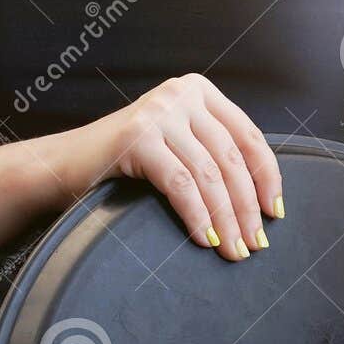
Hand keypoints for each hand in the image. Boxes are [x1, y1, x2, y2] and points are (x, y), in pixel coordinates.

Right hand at [46, 74, 281, 261]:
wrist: (69, 164)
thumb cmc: (131, 162)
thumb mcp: (180, 145)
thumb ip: (214, 153)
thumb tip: (262, 199)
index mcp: (200, 92)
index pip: (249, 137)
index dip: (267, 178)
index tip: (275, 214)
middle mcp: (181, 94)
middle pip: (231, 159)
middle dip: (247, 208)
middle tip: (255, 244)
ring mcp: (159, 112)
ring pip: (209, 175)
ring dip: (226, 219)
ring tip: (234, 250)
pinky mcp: (137, 137)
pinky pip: (181, 184)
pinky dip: (198, 215)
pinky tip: (207, 239)